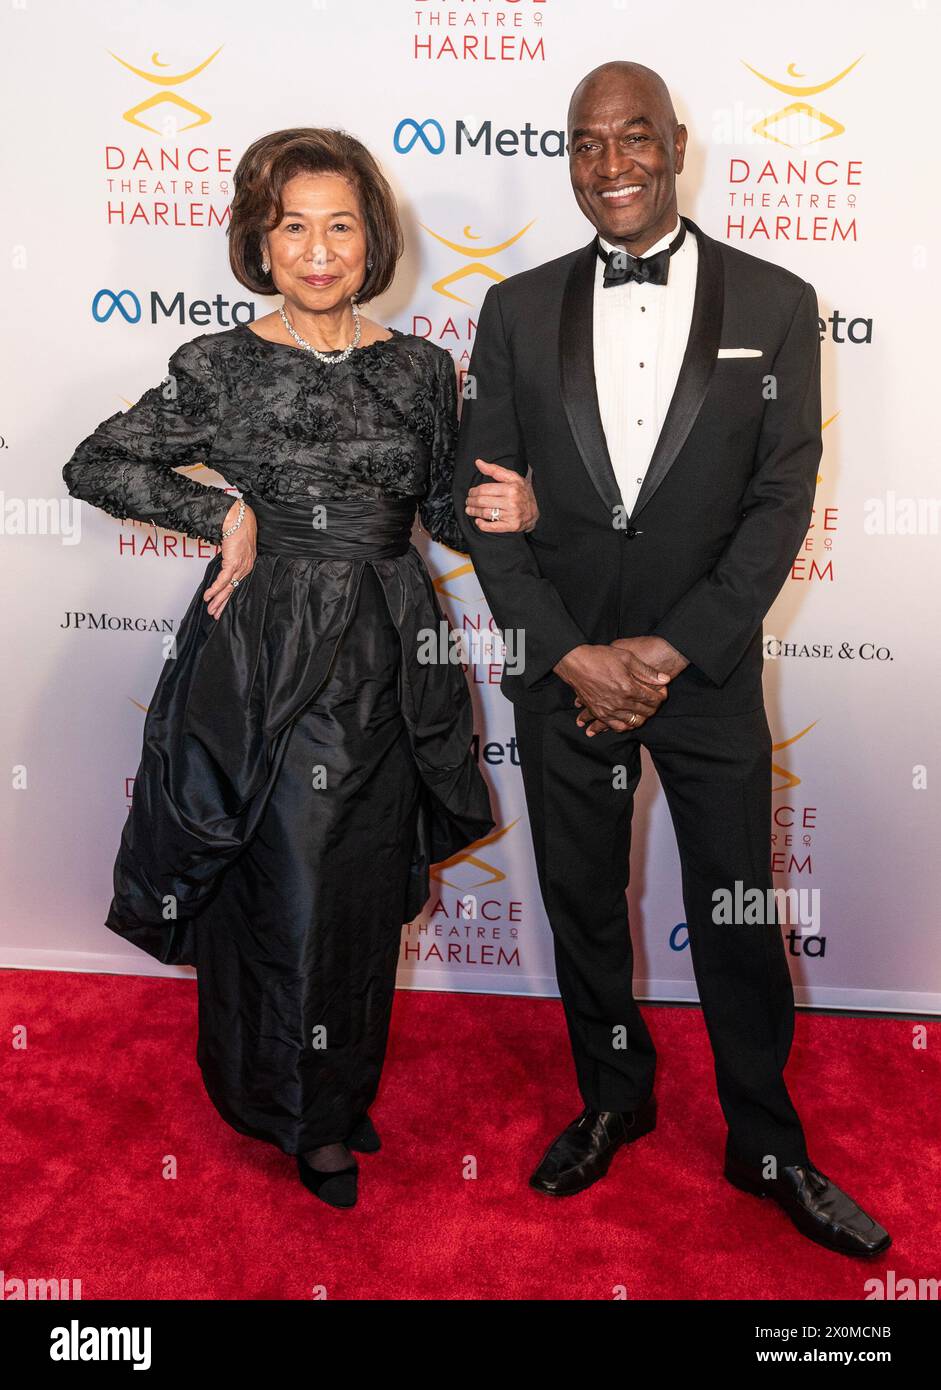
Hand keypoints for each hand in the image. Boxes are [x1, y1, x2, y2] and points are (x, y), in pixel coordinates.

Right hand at [203, 500, 256, 620]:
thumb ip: (230, 559)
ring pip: (228, 588)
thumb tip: (222, 565)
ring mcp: (240, 567)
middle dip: (223, 604)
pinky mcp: (233, 563)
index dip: (228, 596)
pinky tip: (208, 596)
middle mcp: (245, 568)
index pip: (236, 585)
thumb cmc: (238, 530)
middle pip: (233, 590)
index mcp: (246, 565)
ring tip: (210, 610)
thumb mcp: (234, 548)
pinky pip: (223, 580)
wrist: (238, 520)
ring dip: (217, 600)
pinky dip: (215, 589)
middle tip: (215, 614)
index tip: (221, 605)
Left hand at [465, 459, 538, 532]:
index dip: (474, 491)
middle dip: (471, 501)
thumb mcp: (512, 477)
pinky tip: (478, 521)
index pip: (484, 489)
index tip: (471, 492)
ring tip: (469, 510)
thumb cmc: (522, 492)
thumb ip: (495, 470)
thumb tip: (478, 462)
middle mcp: (511, 502)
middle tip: (468, 501)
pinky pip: (492, 527)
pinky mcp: (511, 526)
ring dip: (473, 512)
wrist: (535, 510)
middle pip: (482, 501)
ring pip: (485, 513)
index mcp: (511, 488)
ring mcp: (511, 515)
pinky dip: (482, 525)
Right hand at [554, 644, 670, 736]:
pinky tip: (629, 720)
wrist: (575, 663)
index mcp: (628, 688)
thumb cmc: (600, 657)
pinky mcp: (599, 713)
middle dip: (654, 706)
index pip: (653, 699)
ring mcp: (609, 710)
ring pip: (633, 721)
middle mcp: (620, 702)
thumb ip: (647, 671)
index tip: (662, 692)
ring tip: (644, 709)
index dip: (661, 696)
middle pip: (645, 711)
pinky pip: (617, 726)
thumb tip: (665, 680)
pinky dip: (626, 725)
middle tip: (655, 700)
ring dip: (642, 717)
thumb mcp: (627, 657)